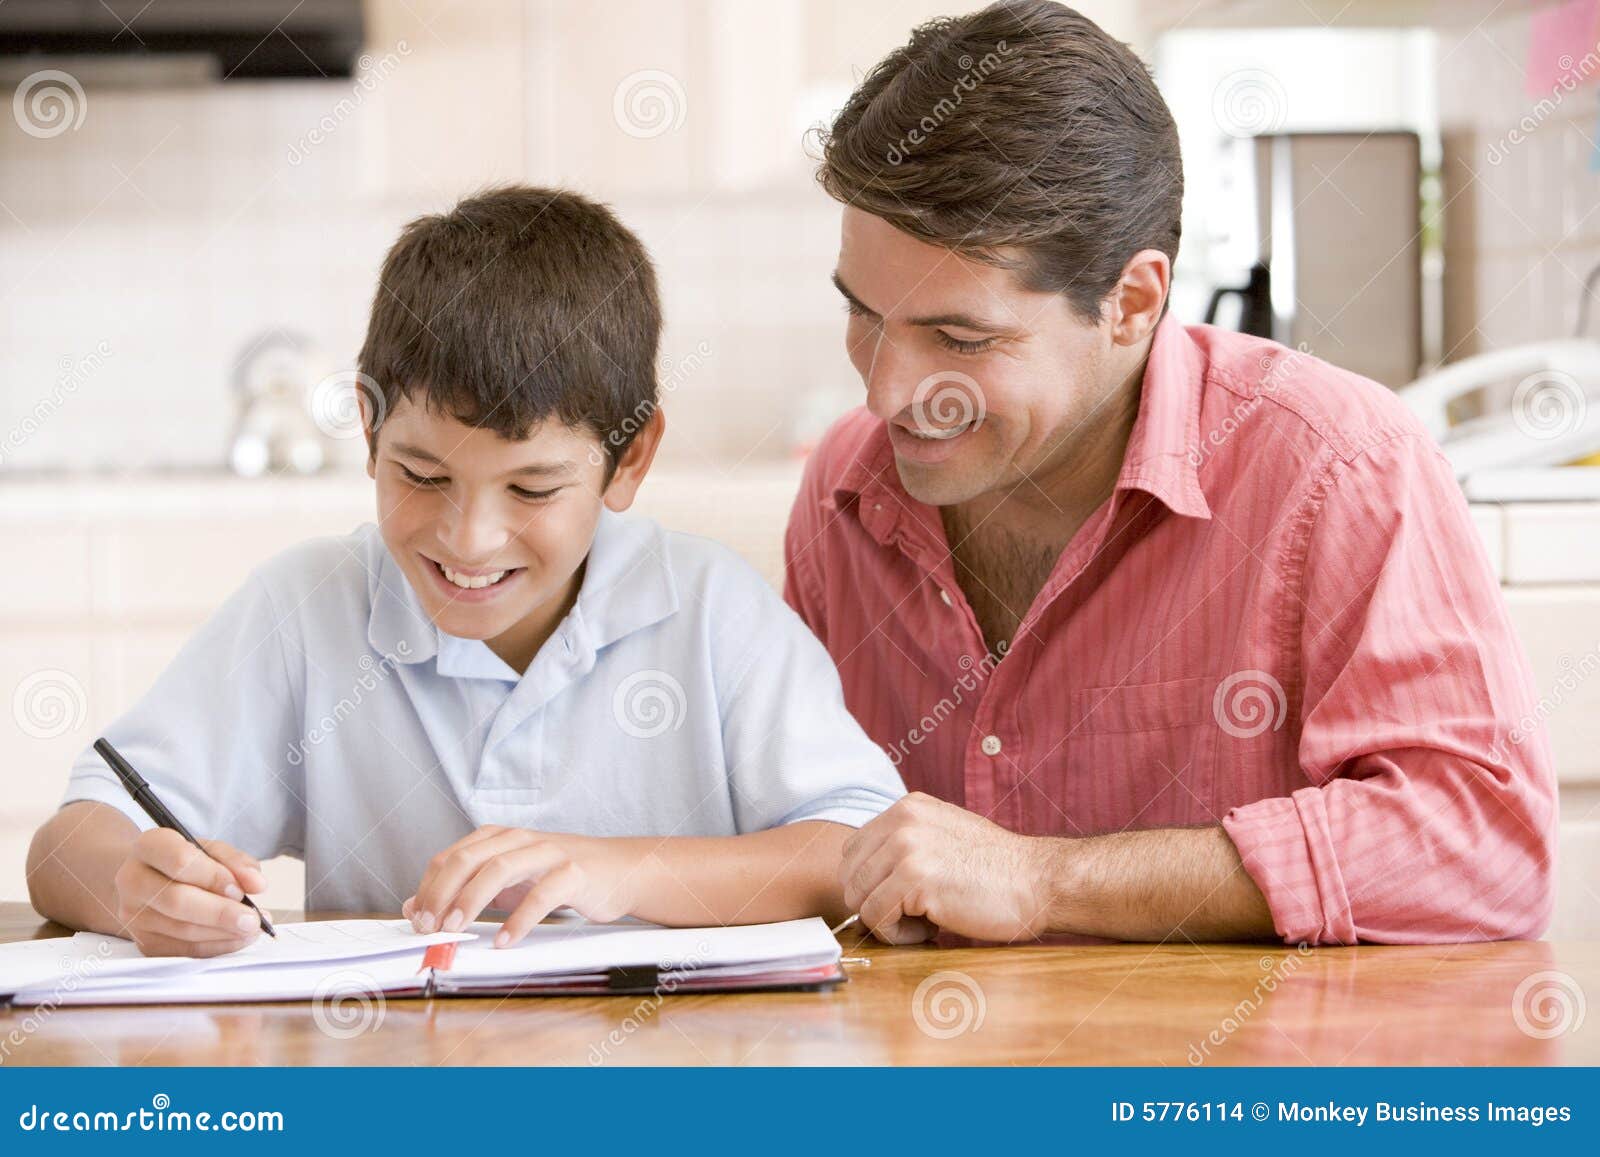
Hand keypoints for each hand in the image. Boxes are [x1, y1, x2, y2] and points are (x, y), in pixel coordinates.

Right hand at [113, 829, 266, 957]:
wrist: (149, 881)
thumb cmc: (186, 862)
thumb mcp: (211, 850)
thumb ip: (236, 862)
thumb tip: (256, 884)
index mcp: (149, 846)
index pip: (180, 861)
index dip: (214, 877)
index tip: (241, 890)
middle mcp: (132, 880)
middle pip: (178, 901)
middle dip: (221, 913)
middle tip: (253, 920)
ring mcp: (134, 915)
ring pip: (182, 930)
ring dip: (224, 933)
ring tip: (253, 927)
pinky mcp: (144, 942)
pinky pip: (184, 950)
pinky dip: (217, 946)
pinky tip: (238, 938)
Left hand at [405, 825, 640, 946]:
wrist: (618, 870)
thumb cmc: (559, 876)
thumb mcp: (509, 881)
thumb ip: (466, 890)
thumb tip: (417, 907)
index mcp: (500, 837)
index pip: (450, 857)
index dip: (429, 889)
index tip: (417, 920)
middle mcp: (520, 839)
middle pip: (468, 859)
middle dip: (442, 894)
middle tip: (429, 926)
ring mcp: (547, 853)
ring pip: (499, 869)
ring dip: (470, 902)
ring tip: (455, 930)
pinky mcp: (573, 873)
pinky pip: (541, 895)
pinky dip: (519, 919)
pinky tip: (505, 940)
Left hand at [841, 793, 1058, 943]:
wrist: (1038, 881)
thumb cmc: (995, 870)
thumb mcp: (943, 836)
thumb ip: (904, 844)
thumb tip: (863, 876)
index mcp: (906, 808)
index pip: (853, 851)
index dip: (870, 884)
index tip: (901, 900)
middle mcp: (901, 821)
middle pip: (850, 876)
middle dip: (875, 903)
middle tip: (914, 915)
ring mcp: (906, 847)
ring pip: (859, 899)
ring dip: (887, 921)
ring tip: (925, 922)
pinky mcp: (914, 878)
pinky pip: (877, 918)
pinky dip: (898, 934)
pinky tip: (931, 929)